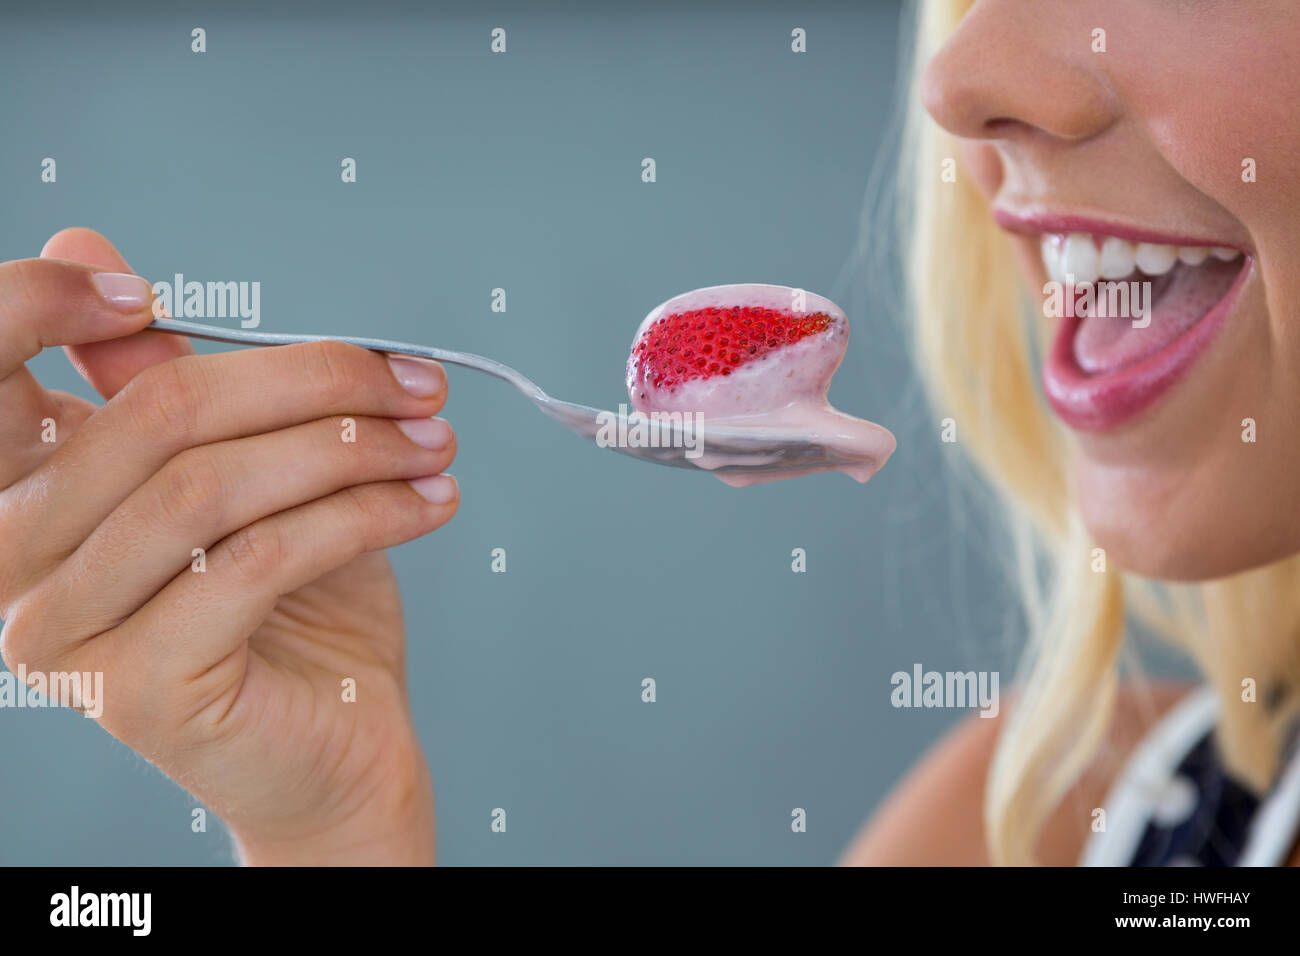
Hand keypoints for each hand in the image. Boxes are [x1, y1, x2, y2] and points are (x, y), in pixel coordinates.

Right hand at [0, 229, 455, 863]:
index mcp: (24, 496)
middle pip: (155, 416)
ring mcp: (68, 634)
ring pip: (213, 486)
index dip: (39, 304)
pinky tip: (425, 501)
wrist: (337, 748)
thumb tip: (86, 245)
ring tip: (431, 439)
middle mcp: (17, 566)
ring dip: (351, 448)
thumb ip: (169, 381)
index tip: (143, 291)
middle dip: (309, 379)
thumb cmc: (294, 611)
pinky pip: (260, 559)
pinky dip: (363, 514)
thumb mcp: (238, 473)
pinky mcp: (140, 687)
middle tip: (409, 379)